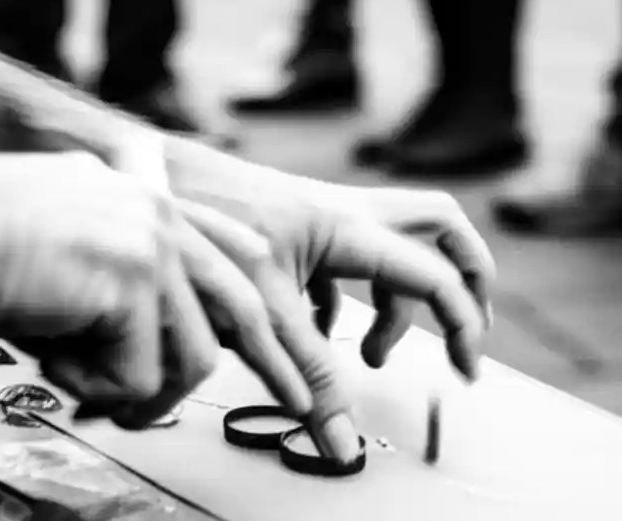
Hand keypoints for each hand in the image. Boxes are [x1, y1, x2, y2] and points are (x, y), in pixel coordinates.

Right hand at [0, 150, 309, 426]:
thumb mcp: (58, 246)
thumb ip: (107, 276)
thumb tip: (138, 349)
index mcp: (140, 197)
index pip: (226, 247)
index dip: (258, 303)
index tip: (288, 339)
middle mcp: (156, 213)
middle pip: (243, 302)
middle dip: (276, 363)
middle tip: (302, 405)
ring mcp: (150, 245)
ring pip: (192, 358)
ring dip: (137, 393)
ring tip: (88, 389)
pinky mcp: (133, 283)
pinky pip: (139, 376)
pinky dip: (94, 389)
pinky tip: (53, 363)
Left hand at [167, 142, 493, 461]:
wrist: (154, 178)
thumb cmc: (203, 232)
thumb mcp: (262, 316)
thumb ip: (310, 379)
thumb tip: (342, 442)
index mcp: (352, 230)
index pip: (435, 275)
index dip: (462, 326)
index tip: (465, 372)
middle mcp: (349, 212)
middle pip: (443, 227)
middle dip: (467, 277)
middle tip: (466, 329)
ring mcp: (325, 214)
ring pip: (394, 247)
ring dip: (397, 304)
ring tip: (373, 355)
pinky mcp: (299, 226)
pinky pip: (348, 260)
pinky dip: (348, 300)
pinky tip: (317, 331)